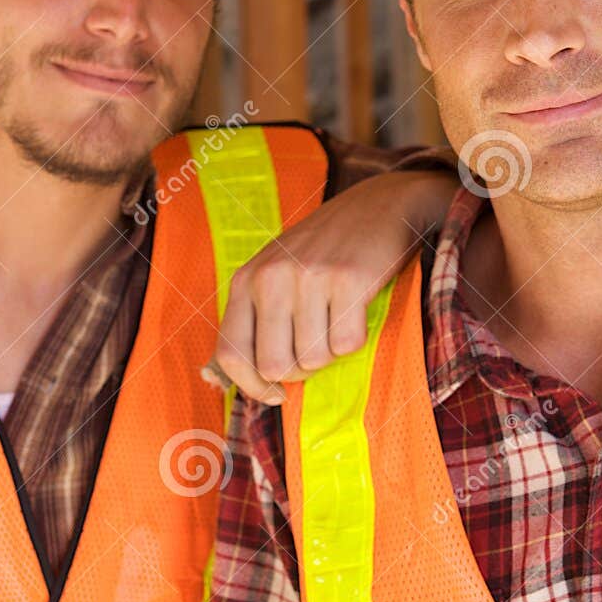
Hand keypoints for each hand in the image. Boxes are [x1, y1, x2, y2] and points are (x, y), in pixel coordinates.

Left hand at [211, 168, 458, 402]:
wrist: (379, 206)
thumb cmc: (323, 254)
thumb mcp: (275, 276)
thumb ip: (251, 322)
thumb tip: (222, 382)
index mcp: (245, 280)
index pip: (230, 356)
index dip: (252, 387)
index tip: (276, 394)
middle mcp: (270, 277)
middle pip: (275, 366)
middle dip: (300, 368)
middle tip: (316, 341)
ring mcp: (308, 277)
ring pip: (313, 360)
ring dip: (330, 351)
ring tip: (336, 317)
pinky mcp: (348, 280)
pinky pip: (346, 345)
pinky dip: (356, 338)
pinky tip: (357, 308)